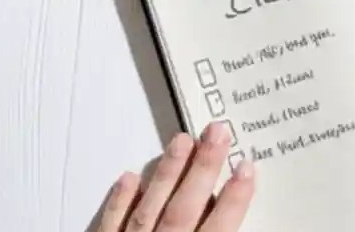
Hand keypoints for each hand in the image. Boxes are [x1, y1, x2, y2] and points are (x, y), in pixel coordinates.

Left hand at [95, 122, 254, 231]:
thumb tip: (230, 216)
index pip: (218, 228)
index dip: (234, 198)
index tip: (245, 167)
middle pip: (184, 207)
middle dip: (203, 167)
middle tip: (217, 132)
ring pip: (149, 207)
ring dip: (167, 172)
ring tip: (181, 140)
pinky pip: (109, 225)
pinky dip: (120, 201)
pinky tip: (129, 176)